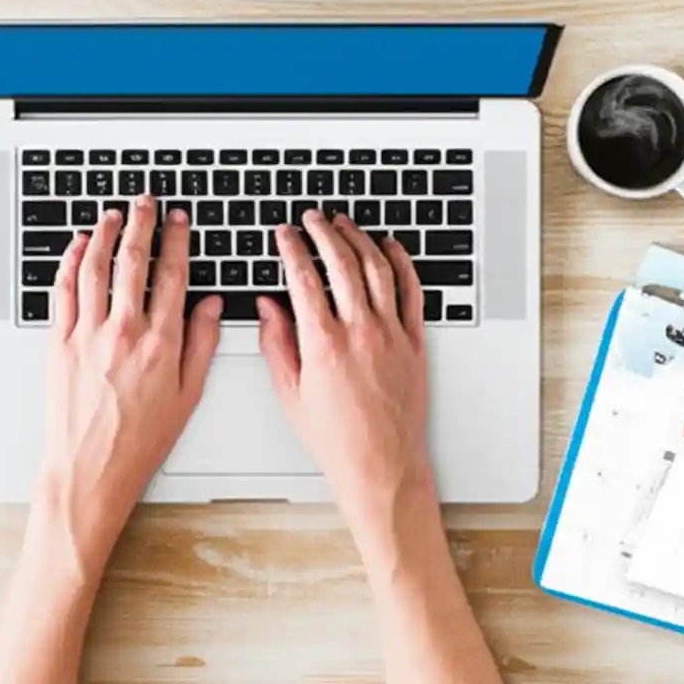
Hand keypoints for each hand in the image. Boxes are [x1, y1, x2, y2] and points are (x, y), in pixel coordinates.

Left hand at [41, 194, 221, 544]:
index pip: (173, 277)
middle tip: (146, 203)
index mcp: (161, 344)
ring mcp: (86, 336)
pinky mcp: (59, 344)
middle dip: (141, 225)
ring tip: (112, 215)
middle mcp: (123, 333)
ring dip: (103, 235)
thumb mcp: (189, 395)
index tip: (179, 221)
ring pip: (95, 269)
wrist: (90, 469)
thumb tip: (211, 306)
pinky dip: (70, 263)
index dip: (177, 241)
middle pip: (132, 262)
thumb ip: (203, 344)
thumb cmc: (141, 440)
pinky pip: (63, 292)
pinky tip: (77, 248)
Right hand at [257, 211, 431, 540]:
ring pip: (378, 269)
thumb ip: (276, 343)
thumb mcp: (290, 393)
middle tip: (312, 218)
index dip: (292, 248)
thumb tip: (267, 305)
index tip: (284, 233)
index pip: (304, 278)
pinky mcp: (415, 342)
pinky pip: (412, 291)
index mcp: (323, 344)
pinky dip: (402, 263)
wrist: (382, 464)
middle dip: (324, 232)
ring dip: (359, 239)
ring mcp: (392, 334)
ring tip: (344, 224)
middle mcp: (360, 332)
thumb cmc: (336, 438)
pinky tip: (390, 247)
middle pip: (342, 263)